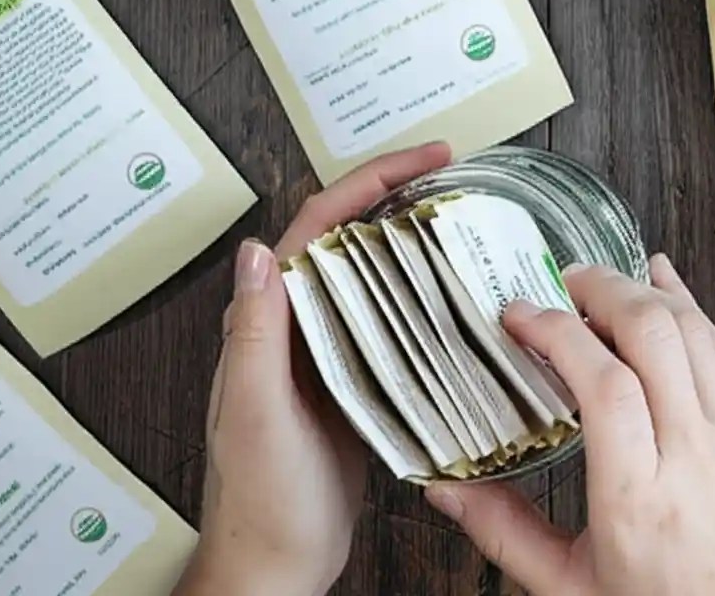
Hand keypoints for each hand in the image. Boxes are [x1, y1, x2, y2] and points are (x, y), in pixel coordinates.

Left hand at [175, 143, 451, 595]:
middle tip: (451, 174)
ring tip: (458, 218)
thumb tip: (258, 251)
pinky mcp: (352, 383)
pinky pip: (386, 322)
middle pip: (344, 238)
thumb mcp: (256, 415)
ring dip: (406, 238)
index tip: (424, 159)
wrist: (277, 562)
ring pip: (368, 275)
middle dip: (393, 194)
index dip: (367, 183)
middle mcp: (294, 327)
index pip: (315, 227)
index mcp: (268, 322)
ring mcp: (325, 353)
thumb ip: (256, 335)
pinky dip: (416, 294)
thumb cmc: (260, 499)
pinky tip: (452, 296)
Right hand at [425, 256, 714, 595]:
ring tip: (597, 283)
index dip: (557, 333)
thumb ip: (506, 535)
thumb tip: (449, 490)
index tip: (518, 316)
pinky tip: (664, 284)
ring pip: (692, 330)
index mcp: (638, 498)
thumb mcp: (573, 589)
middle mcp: (692, 454)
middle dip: (599, 290)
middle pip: (653, 335)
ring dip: (642, 290)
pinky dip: (689, 305)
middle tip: (556, 285)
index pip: (604, 385)